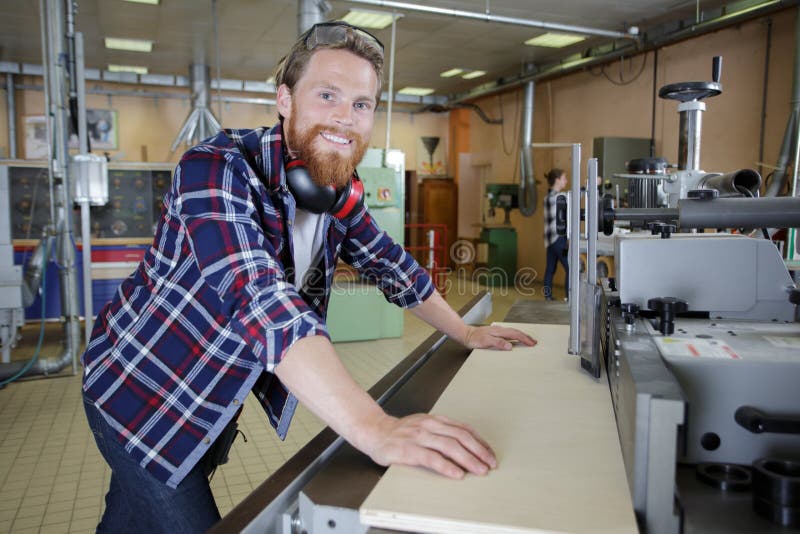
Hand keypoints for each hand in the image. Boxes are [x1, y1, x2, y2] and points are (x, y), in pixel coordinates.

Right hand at [362, 413, 496, 478]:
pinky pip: (431, 458)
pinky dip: (446, 466)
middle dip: (479, 451)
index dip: (480, 442)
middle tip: (490, 464)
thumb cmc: (401, 432)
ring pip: (449, 446)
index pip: (464, 429)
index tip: (490, 454)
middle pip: (460, 437)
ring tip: (479, 470)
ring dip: (468, 459)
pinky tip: (456, 473)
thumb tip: (466, 445)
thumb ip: (442, 432)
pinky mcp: (408, 450)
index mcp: (435, 420)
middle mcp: (429, 426)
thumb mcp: (424, 425)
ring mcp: (419, 437)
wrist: (374, 431)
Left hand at [462, 325, 536, 349]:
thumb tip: (510, 346)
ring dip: (521, 336)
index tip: (532, 344)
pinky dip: (515, 336)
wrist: (466, 334)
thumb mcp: (486, 342)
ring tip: (528, 340)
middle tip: (534, 342)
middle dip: (526, 337)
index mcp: (499, 332)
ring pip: (513, 332)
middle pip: (516, 332)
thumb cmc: (474, 339)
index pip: (515, 335)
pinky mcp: (495, 333)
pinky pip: (508, 334)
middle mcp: (500, 330)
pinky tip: (515, 339)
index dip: (524, 339)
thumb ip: (498, 343)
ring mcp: (497, 331)